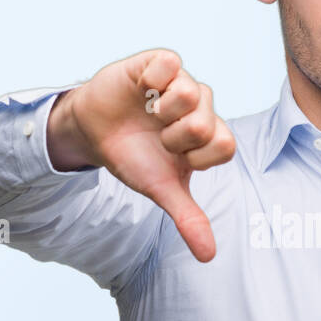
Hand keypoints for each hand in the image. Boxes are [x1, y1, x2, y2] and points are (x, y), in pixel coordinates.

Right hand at [49, 48, 235, 261]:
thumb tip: (209, 257)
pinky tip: (142, 90)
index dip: (197, 157)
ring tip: (149, 113)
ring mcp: (181, 83)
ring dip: (162, 112)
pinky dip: (152, 81)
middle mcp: (201, 107)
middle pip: (205, 123)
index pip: (227, 145)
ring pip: (192, 92)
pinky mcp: (158, 62)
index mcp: (208, 136)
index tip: (176, 158)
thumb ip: (188, 218)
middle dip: (173, 139)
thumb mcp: (160, 188)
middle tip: (158, 136)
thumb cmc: (133, 157)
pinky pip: (171, 63)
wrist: (94, 132)